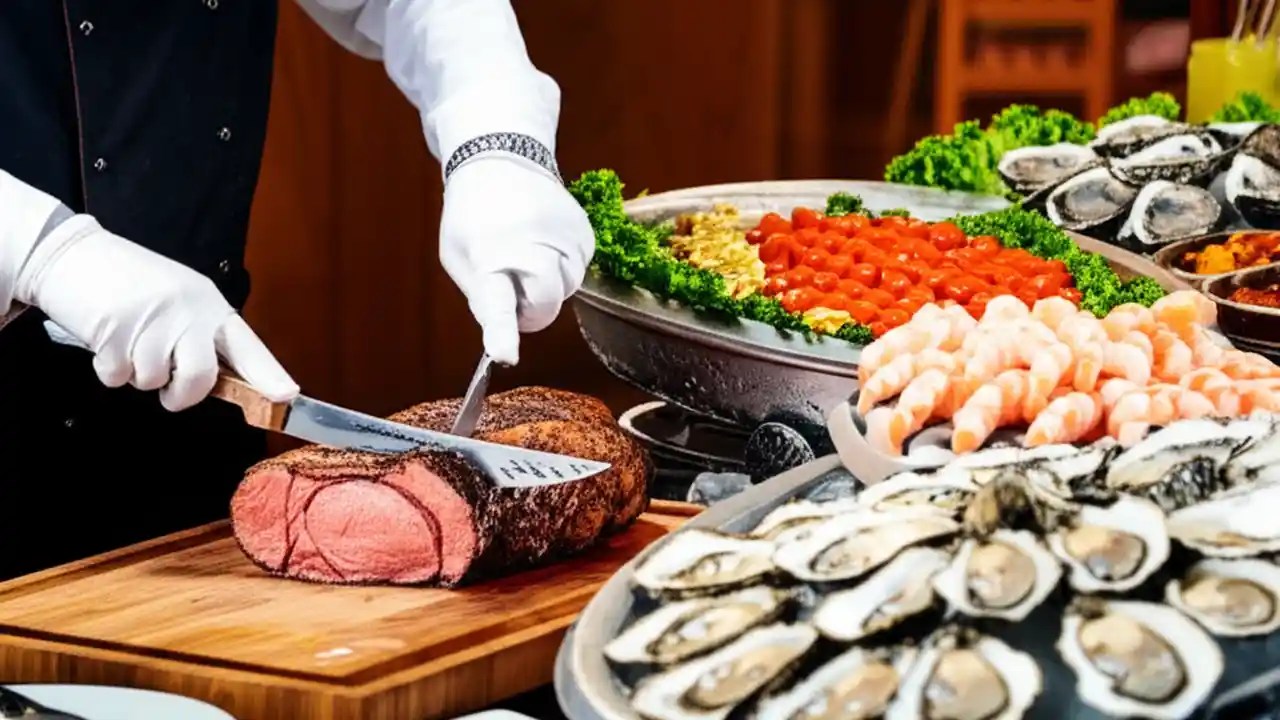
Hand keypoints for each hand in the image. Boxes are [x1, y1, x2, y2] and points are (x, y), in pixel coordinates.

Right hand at [14, 214, 298, 410]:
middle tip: (169, 388)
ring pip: (153, 382)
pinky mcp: (114, 330)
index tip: (287, 396)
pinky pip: (117, 377)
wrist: (74, 253)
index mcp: (209, 305)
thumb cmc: (128, 281)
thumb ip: (200, 336)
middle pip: (200, 378)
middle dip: (182, 395)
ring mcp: (151, 320)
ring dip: (136, 374)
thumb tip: (218, 382)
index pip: (247, 345)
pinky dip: (108, 369)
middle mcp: (187, 311)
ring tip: (127, 341)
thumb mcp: (178, 299)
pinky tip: (106, 339)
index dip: (268, 374)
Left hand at [439, 157, 593, 364]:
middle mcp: (534, 247)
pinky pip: (576, 272)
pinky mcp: (586, 235)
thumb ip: (482, 297)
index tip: (504, 355)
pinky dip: (560, 266)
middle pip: (545, 307)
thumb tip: (513, 330)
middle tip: (511, 282)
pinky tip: (543, 239)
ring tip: (526, 249)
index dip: (502, 332)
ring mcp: (566, 240)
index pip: (497, 301)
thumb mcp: (457, 256)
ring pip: (564, 291)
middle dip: (530, 308)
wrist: (503, 157)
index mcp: (490, 256)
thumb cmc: (473, 214)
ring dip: (545, 283)